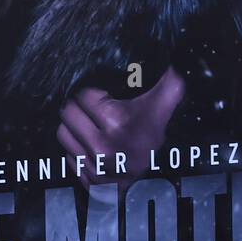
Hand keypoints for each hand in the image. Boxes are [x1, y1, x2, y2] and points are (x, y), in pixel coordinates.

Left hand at [56, 66, 185, 189]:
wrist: (162, 178)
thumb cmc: (156, 135)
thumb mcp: (163, 105)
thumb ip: (169, 81)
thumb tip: (178, 61)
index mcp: (117, 121)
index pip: (82, 95)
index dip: (93, 93)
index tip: (105, 100)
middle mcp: (103, 145)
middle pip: (68, 112)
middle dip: (80, 108)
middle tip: (94, 111)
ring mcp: (94, 165)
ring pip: (64, 133)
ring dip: (74, 127)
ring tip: (91, 127)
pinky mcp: (89, 180)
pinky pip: (69, 156)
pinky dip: (78, 150)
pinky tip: (93, 147)